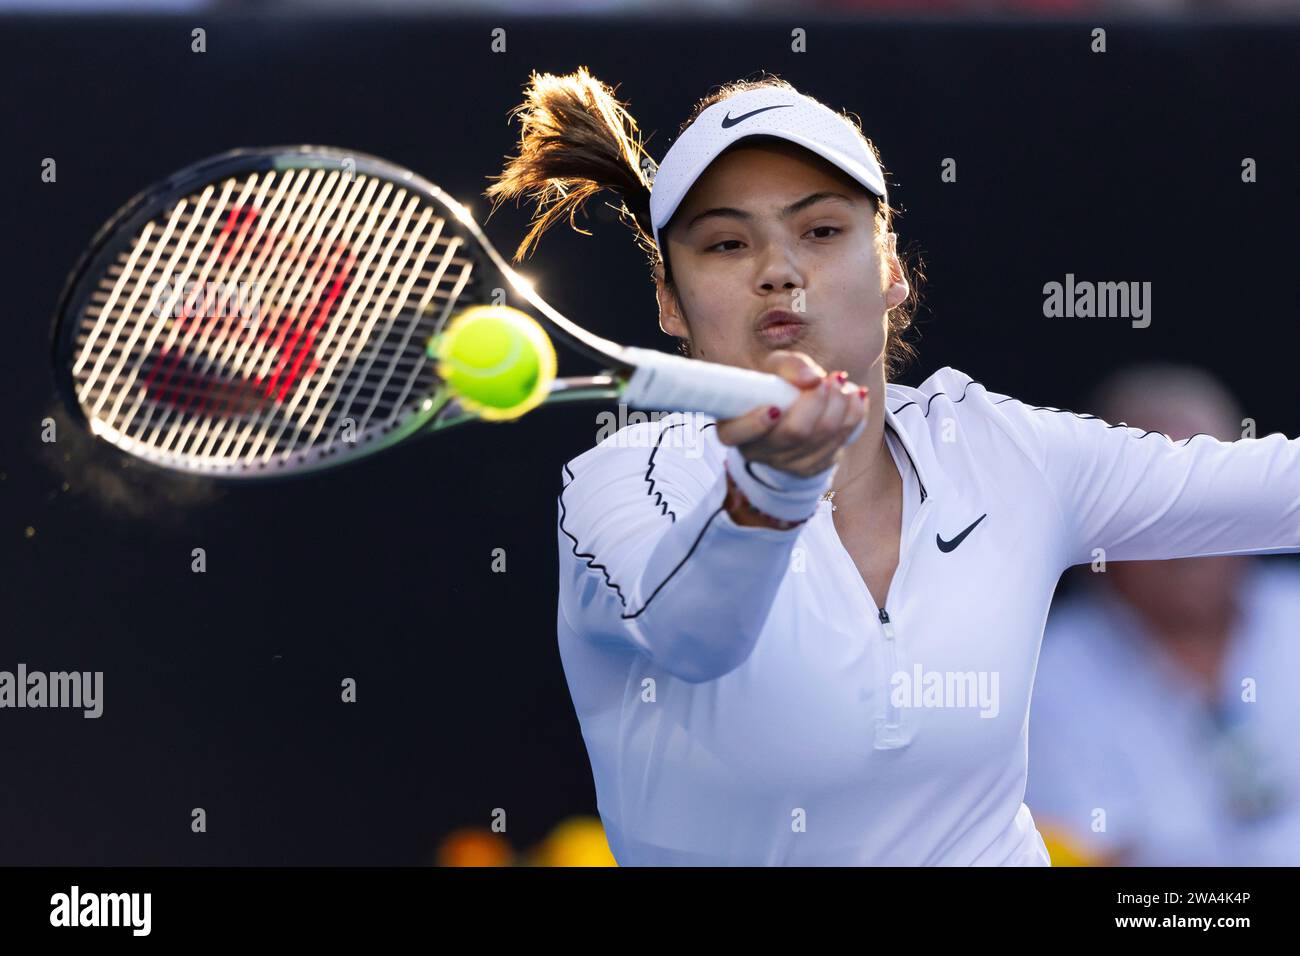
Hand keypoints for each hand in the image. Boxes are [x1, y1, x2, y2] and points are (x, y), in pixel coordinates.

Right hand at [714, 350, 868, 478]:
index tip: (774, 409)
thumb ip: (790, 365)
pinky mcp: (812, 468)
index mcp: (733, 427)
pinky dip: (853, 416)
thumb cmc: (776, 385)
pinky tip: (853, 397)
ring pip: (823, 438)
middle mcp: (757, 452)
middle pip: (795, 433)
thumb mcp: (775, 367)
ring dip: (841, 405)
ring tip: (841, 382)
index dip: (754, 425)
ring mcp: (785, 465)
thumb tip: (812, 379)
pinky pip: (841, 443)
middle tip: (828, 378)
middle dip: (818, 401)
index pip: (736, 433)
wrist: (791, 408)